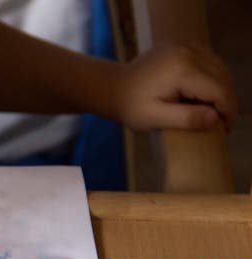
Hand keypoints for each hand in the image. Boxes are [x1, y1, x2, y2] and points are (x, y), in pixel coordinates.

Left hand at [114, 45, 236, 130]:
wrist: (113, 86)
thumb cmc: (131, 106)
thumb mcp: (155, 118)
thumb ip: (185, 118)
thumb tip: (214, 118)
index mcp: (182, 70)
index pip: (219, 90)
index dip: (227, 111)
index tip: (224, 129)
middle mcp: (188, 52)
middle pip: (223, 77)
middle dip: (226, 101)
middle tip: (221, 124)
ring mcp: (186, 46)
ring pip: (219, 68)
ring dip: (222, 89)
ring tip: (213, 111)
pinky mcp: (183, 47)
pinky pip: (209, 62)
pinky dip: (213, 78)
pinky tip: (205, 95)